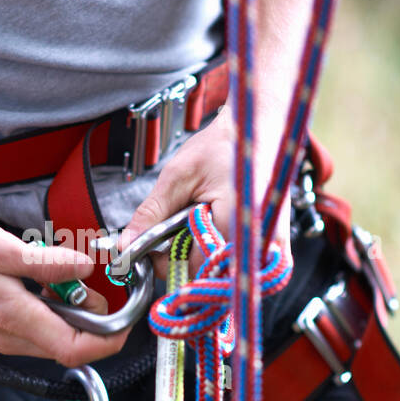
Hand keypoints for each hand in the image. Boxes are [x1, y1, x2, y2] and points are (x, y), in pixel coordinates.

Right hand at [0, 212, 126, 366]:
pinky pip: (33, 327)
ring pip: (52, 335)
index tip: (127, 316)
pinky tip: (37, 278)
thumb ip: (45, 263)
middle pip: (69, 343)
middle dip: (91, 316)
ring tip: (59, 272)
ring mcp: (1, 336)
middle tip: (88, 277)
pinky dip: (47, 307)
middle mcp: (11, 337)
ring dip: (67, 309)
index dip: (111, 339)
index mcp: (17, 318)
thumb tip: (84, 270)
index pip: (77, 349)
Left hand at [121, 110, 291, 278]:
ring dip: (201, 251)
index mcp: (238, 225)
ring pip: (219, 271)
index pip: (190, 268)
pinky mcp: (273, 249)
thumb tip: (126, 245)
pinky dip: (218, 249)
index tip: (151, 245)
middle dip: (182, 255)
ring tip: (201, 217)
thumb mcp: (179, 176)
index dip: (164, 260)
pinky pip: (236, 264)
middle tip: (178, 222)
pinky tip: (215, 224)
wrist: (259, 127)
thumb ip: (151, 214)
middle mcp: (261, 245)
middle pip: (205, 273)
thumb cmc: (225, 144)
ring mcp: (271, 250)